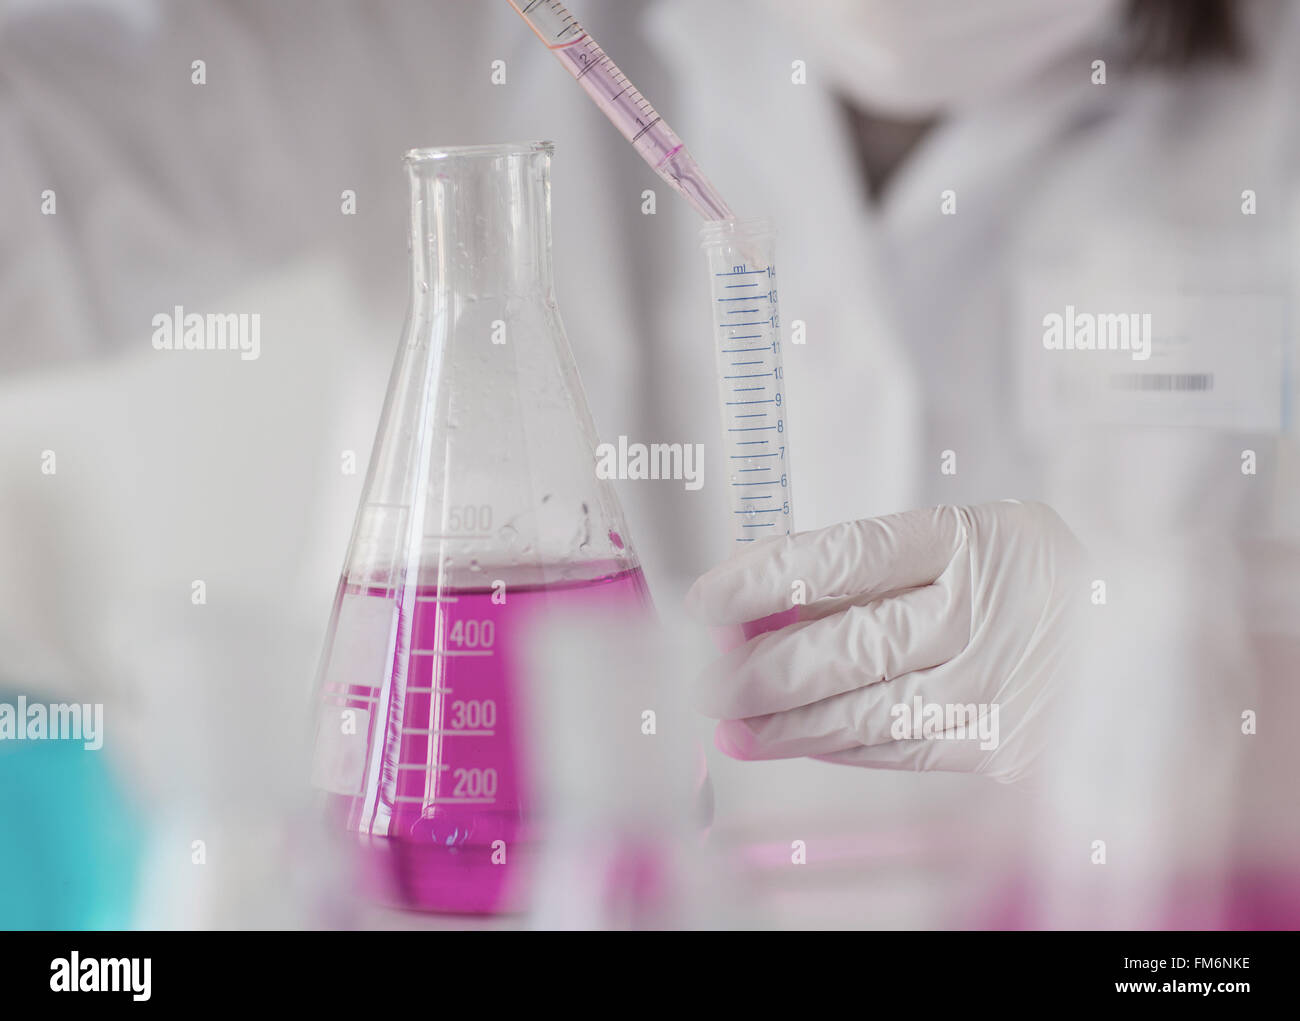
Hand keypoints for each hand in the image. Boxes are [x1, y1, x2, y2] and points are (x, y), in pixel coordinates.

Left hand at [686, 500, 1086, 782]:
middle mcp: (982, 611)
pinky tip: (798, 740)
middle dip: (760, 671)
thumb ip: (873, 572)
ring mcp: (997, 683)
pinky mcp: (1005, 744)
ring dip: (784, 723)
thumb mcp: (966, 543)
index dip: (764, 579)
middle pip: (847, 644)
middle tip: (706, 683)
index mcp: (969, 539)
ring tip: (731, 726)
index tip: (706, 600)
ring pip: (863, 710)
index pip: (844, 557)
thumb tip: (763, 610)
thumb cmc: (1030, 580)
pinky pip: (898, 748)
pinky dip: (840, 746)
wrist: (1147, 633)